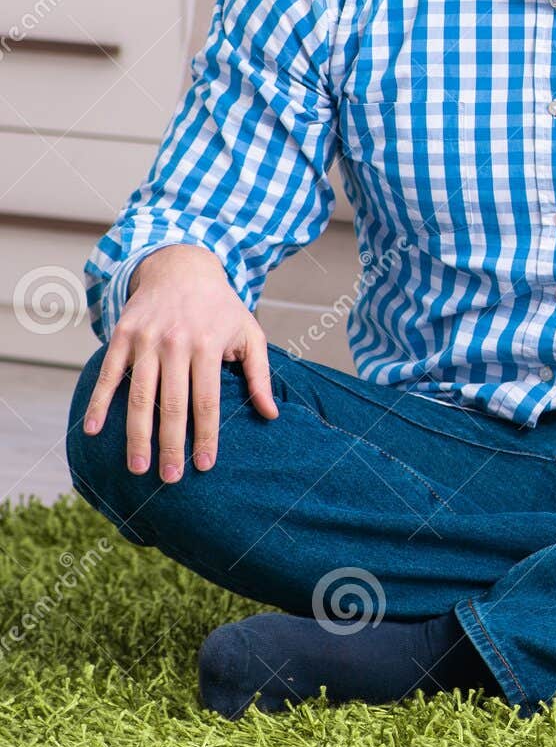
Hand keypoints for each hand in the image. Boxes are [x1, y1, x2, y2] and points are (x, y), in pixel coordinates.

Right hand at [81, 243, 277, 481]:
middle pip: (172, 405)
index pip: (207, 401)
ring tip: (137, 467)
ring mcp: (146, 340)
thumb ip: (260, 374)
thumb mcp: (250, 333)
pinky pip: (109, 374)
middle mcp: (176, 344)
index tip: (204, 467)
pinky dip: (98, 403)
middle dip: (171, 445)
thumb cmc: (221, 308)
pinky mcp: (122, 335)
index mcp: (208, 346)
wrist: (182, 267)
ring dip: (135, 435)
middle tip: (169, 479)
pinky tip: (93, 431)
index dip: (206, 436)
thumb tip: (271, 414)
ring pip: (138, 396)